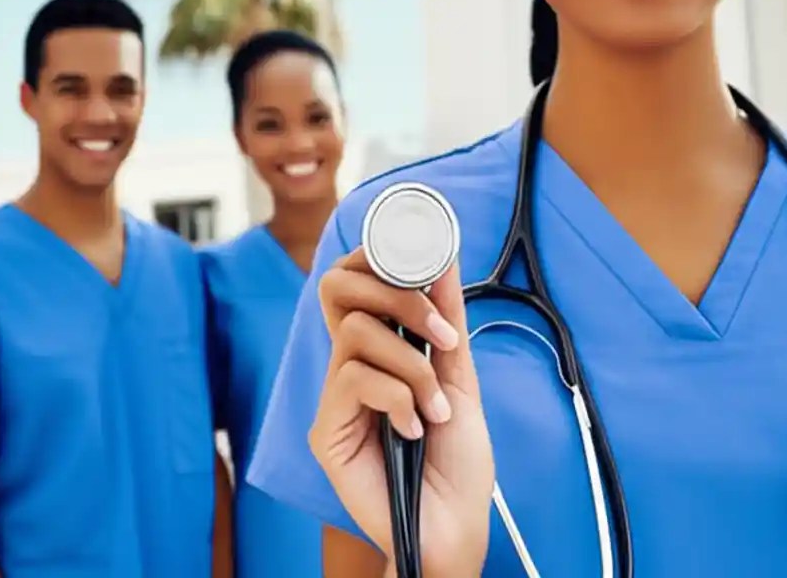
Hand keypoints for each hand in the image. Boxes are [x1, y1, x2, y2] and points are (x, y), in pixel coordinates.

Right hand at [311, 249, 492, 577]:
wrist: (455, 528)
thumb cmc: (457, 462)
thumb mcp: (461, 379)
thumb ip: (447, 321)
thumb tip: (444, 258)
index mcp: (378, 351)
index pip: (352, 281)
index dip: (377, 260)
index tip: (428, 267)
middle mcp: (349, 367)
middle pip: (337, 288)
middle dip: (400, 298)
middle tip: (442, 336)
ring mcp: (333, 399)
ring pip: (356, 333)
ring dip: (412, 365)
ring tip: (437, 405)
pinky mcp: (325, 432)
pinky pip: (353, 380)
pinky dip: (398, 398)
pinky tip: (415, 429)